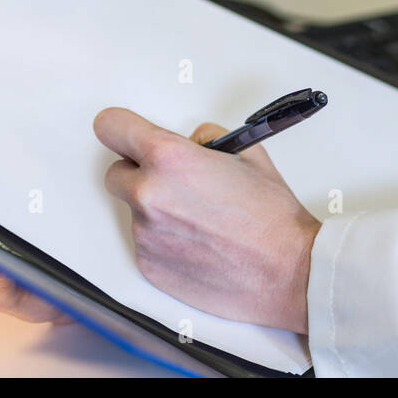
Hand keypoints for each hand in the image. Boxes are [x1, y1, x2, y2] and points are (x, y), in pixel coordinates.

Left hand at [95, 109, 320, 333]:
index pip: (111, 127)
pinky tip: (199, 243)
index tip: (126, 134)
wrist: (287, 271)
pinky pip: (145, 243)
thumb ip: (205, 138)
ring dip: (157, 210)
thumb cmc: (272, 216)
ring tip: (202, 221)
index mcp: (169, 159)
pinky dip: (164, 241)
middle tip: (176, 183)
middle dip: (139, 173)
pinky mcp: (148, 265)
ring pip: (135, 211)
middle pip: (115, 173)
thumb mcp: (246, 152)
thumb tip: (188, 143)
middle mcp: (148, 195)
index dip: (121, 129)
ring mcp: (145, 234)